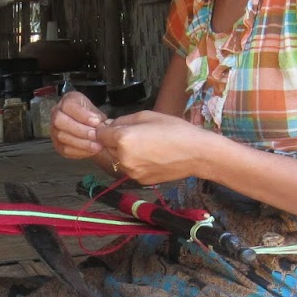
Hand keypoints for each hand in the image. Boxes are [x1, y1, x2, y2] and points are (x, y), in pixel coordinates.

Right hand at [50, 91, 108, 161]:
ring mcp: (54, 130)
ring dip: (81, 143)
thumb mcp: (95, 111)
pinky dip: (80, 151)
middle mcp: (56, 114)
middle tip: (96, 135)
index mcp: (67, 100)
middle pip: (60, 121)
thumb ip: (97, 117)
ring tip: (97, 145)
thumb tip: (98, 125)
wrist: (88, 127)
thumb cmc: (91, 116)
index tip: (96, 121)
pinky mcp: (57, 144)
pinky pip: (65, 150)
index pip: (69, 105)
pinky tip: (91, 151)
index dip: (82, 115)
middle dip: (80, 130)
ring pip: (62, 137)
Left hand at [97, 111, 211, 184]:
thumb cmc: (175, 130)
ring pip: (118, 160)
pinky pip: (130, 169)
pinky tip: (152, 156)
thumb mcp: (147, 116)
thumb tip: (108, 124)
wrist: (196, 154)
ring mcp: (131, 172)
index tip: (116, 126)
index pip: (100, 134)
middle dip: (115, 141)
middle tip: (136, 134)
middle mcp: (123, 158)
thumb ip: (123, 120)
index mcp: (123, 139)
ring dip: (124, 153)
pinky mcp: (139, 180)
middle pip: (107, 148)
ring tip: (146, 145)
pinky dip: (135, 163)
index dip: (106, 129)